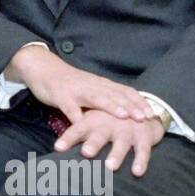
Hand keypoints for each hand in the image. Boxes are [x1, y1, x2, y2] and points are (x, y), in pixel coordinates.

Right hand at [9, 47, 154, 130]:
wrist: (43, 68)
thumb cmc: (69, 82)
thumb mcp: (91, 88)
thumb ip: (106, 98)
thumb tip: (127, 113)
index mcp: (101, 85)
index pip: (125, 91)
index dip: (139, 102)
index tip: (152, 113)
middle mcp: (92, 86)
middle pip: (115, 95)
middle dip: (131, 106)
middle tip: (145, 118)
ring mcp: (77, 91)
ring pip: (97, 98)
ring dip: (111, 107)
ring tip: (123, 116)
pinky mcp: (61, 96)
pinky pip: (70, 109)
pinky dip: (77, 118)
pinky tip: (83, 127)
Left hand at [54, 107, 165, 176]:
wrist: (137, 108)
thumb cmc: (105, 118)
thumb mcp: (88, 121)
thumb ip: (75, 133)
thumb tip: (54, 148)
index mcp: (93, 119)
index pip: (77, 128)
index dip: (68, 137)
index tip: (58, 148)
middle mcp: (109, 122)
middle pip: (100, 132)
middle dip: (94, 143)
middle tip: (86, 153)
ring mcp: (127, 128)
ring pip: (122, 141)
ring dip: (117, 152)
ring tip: (111, 167)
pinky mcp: (143, 134)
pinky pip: (143, 148)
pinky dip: (141, 159)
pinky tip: (137, 172)